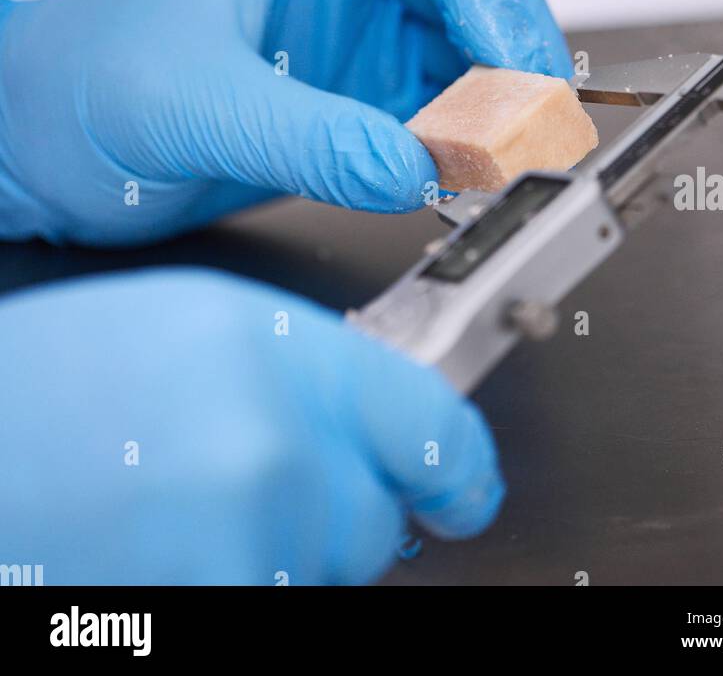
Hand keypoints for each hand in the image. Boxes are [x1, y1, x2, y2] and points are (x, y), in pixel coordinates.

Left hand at [0, 0, 569, 243]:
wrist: (35, 145)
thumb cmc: (83, 81)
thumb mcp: (192, 103)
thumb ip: (308, 137)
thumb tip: (413, 170)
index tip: (516, 66)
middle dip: (512, 50)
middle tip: (535, 125)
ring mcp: (356, 26)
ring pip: (470, 48)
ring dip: (497, 105)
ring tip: (508, 162)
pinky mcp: (357, 91)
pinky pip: (439, 109)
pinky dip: (464, 144)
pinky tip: (466, 177)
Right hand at [0, 268, 502, 584]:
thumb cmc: (51, 387)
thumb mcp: (192, 327)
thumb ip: (300, 368)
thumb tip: (372, 418)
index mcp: (280, 349)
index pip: (436, 426)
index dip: (462, 467)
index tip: (465, 489)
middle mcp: (278, 440)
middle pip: (375, 518)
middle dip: (329, 512)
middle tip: (239, 483)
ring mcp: (250, 535)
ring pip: (324, 573)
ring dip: (276, 556)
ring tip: (179, 509)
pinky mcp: (217, 600)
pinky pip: (274, 599)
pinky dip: (233, 582)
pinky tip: (164, 549)